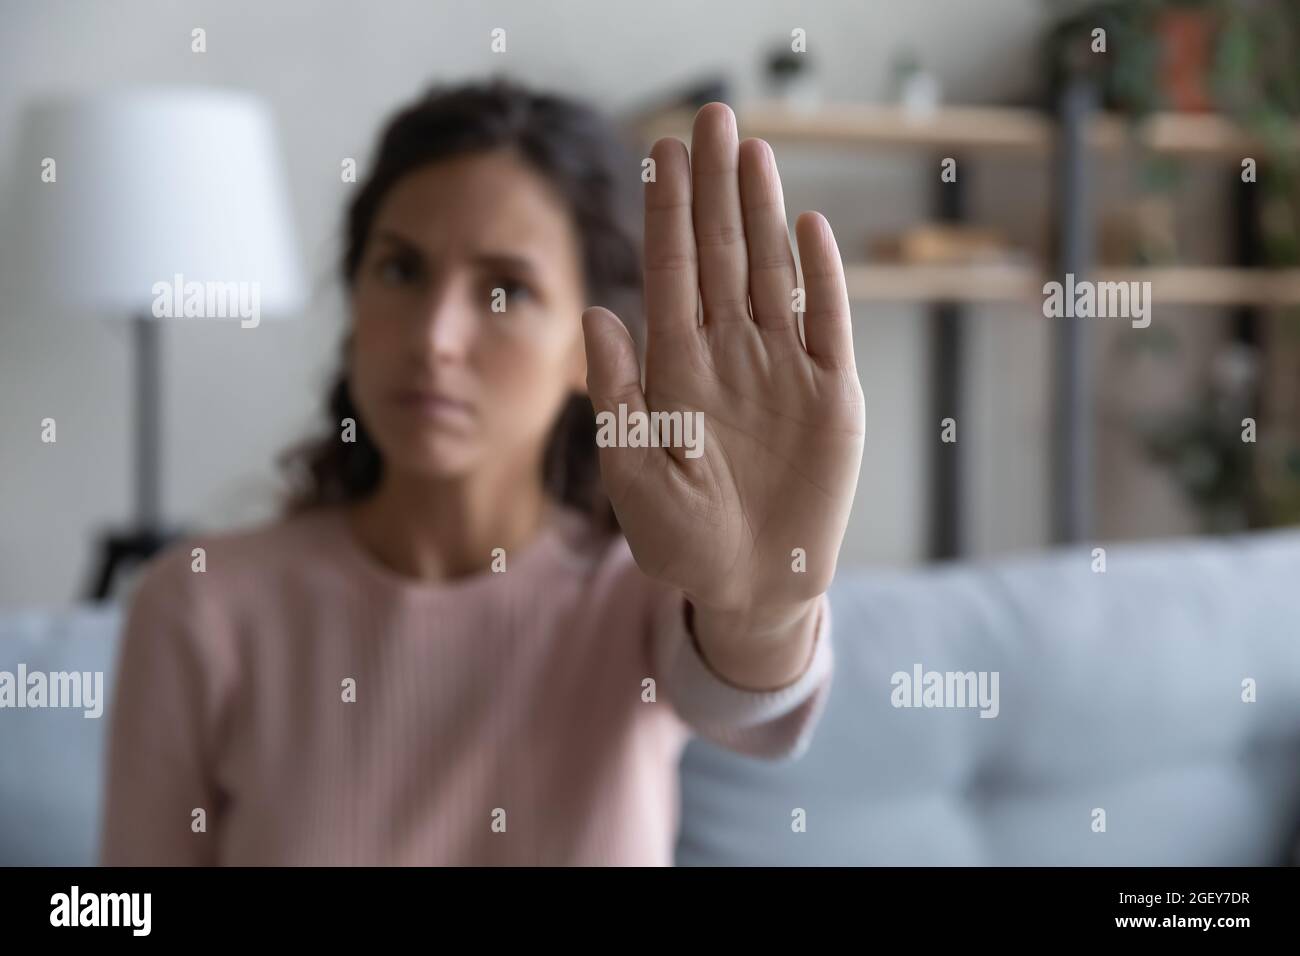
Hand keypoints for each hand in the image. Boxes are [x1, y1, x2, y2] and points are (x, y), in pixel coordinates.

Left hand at [581, 102, 864, 616]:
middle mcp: (730, 355)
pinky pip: (827, 323)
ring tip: (750, 150)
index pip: (670, 273)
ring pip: (771, 273)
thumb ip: (616, 397)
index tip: (659, 152)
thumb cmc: (684, 539)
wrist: (752, 586)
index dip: (666, 213)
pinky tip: (805, 225)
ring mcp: (783, 370)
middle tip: (710, 117)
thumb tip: (596, 313)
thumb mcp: (634, 473)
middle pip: (721, 255)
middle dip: (713, 187)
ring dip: (762, 212)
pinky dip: (819, 277)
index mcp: (678, 369)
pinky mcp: (832, 396)